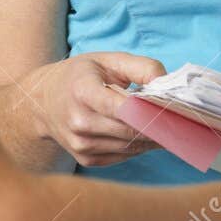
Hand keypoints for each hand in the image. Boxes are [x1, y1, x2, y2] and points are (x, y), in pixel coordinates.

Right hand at [31, 52, 166, 168]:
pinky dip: (138, 146)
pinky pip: (124, 156)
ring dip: (152, 138)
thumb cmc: (79, 77)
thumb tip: (168, 87)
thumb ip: (142, 68)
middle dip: (158, 125)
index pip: (125, 108)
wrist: (41, 102)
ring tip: (164, 124)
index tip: (174, 108)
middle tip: (178, 117)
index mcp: (83, 92)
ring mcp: (81, 145)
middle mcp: (79, 122)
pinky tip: (144, 133)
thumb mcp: (107, 60)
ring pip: (131, 146)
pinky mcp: (86, 160)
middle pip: (132, 130)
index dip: (153, 110)